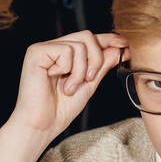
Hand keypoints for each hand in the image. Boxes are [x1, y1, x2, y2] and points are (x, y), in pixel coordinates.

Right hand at [10, 31, 125, 139]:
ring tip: (69, 88)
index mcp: (64, 55)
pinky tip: (56, 80)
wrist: (42, 125)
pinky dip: (67, 69)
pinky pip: (65, 50)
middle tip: (89, 79)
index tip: (124, 44)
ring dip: (80, 71)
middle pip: (87, 36)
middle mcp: (53, 48)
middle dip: (96, 59)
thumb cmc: (59, 110)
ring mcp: (44, 49)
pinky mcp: (36, 52)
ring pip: (79, 45)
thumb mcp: (88, 85)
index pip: (89, 39)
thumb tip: (117, 49)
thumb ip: (101, 66)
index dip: (107, 39)